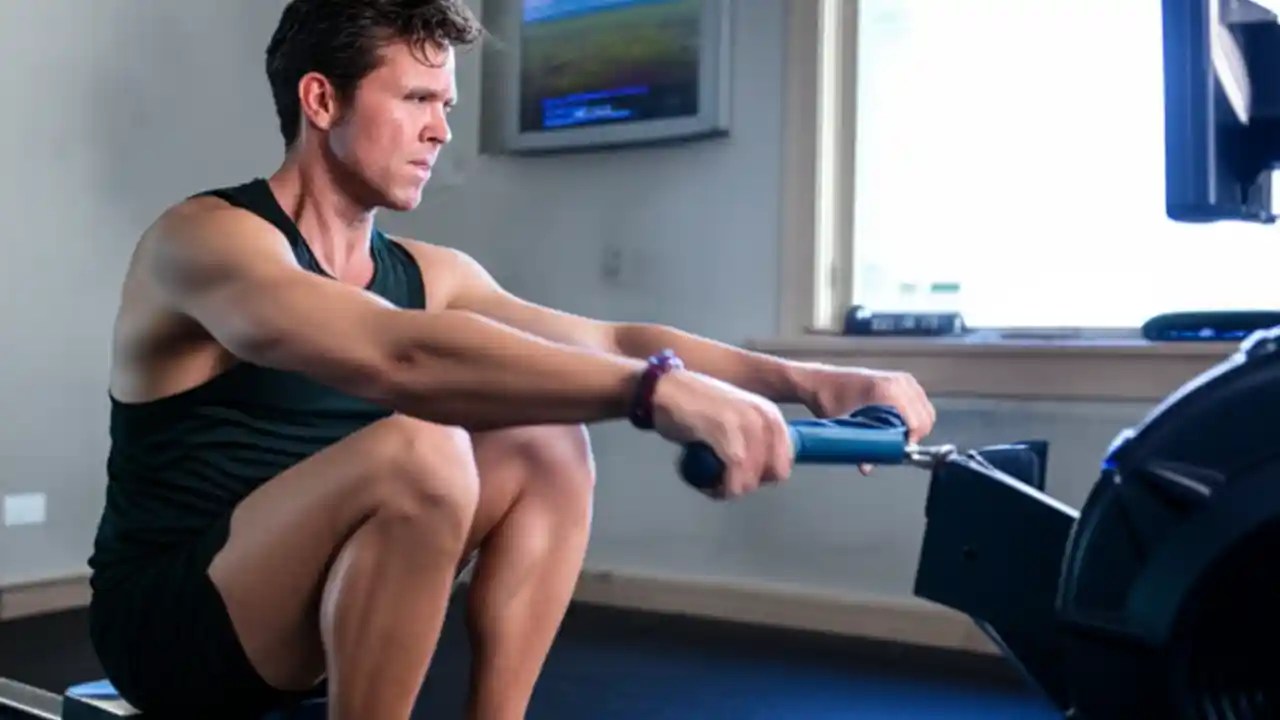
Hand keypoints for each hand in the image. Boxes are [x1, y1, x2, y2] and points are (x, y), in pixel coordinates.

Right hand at [650, 369, 793, 499]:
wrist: (664, 389)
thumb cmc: (695, 406)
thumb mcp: (736, 421)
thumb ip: (752, 441)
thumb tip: (757, 473)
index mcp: (770, 415)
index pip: (785, 462)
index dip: (763, 476)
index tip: (741, 476)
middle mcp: (764, 417)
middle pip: (773, 473)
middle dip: (750, 483)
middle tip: (725, 479)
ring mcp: (746, 423)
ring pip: (753, 477)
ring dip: (732, 488)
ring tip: (712, 482)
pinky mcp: (725, 432)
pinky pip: (735, 474)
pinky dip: (723, 487)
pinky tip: (708, 485)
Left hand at [799, 364, 935, 472]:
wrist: (820, 380)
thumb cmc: (828, 399)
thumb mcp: (841, 425)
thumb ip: (859, 445)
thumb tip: (868, 466)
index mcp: (887, 390)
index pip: (917, 421)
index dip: (911, 440)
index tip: (900, 451)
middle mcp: (899, 381)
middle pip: (925, 417)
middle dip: (914, 435)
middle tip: (897, 447)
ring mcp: (902, 379)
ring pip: (925, 410)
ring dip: (916, 426)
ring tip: (897, 437)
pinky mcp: (902, 379)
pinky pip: (920, 402)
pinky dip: (914, 416)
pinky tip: (898, 424)